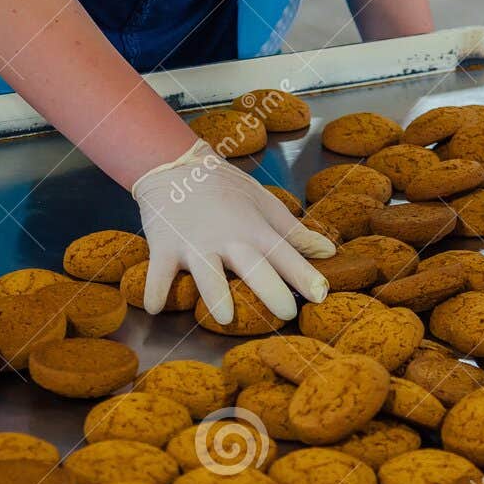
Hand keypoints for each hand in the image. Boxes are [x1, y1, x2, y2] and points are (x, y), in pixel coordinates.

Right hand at [130, 141, 333, 323]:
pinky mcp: (164, 246)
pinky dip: (154, 289)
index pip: (285, 254)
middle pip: (253, 266)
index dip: (304, 274)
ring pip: (207, 272)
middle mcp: (228, 239)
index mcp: (255, 229)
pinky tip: (154, 307)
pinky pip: (158, 271)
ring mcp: (194, 243)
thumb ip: (295, 232)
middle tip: (286, 313)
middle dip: (270, 289)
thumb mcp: (265, 204)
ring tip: (225, 317)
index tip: (321, 294)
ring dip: (215, 293)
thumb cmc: (226, 189)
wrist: (177, 166)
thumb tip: (329, 251)